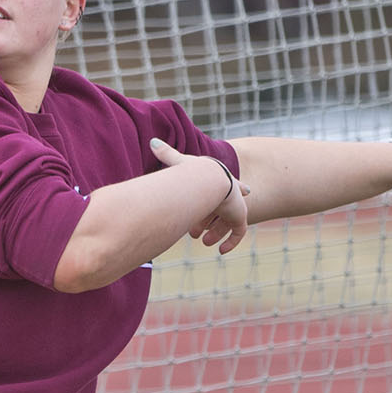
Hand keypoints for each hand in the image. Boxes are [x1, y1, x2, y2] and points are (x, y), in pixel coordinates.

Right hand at [149, 138, 249, 254]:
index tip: (223, 201)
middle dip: (212, 222)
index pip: (229, 186)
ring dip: (217, 233)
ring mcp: (236, 206)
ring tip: (205, 241)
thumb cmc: (194, 171)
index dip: (227, 193)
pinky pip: (239, 233)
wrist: (209, 180)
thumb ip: (166, 154)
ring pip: (230, 223)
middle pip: (225, 209)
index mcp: (220, 180)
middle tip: (196, 232)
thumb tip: (152, 141)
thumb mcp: (178, 162)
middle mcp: (230, 194)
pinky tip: (221, 251)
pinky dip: (231, 243)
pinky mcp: (240, 217)